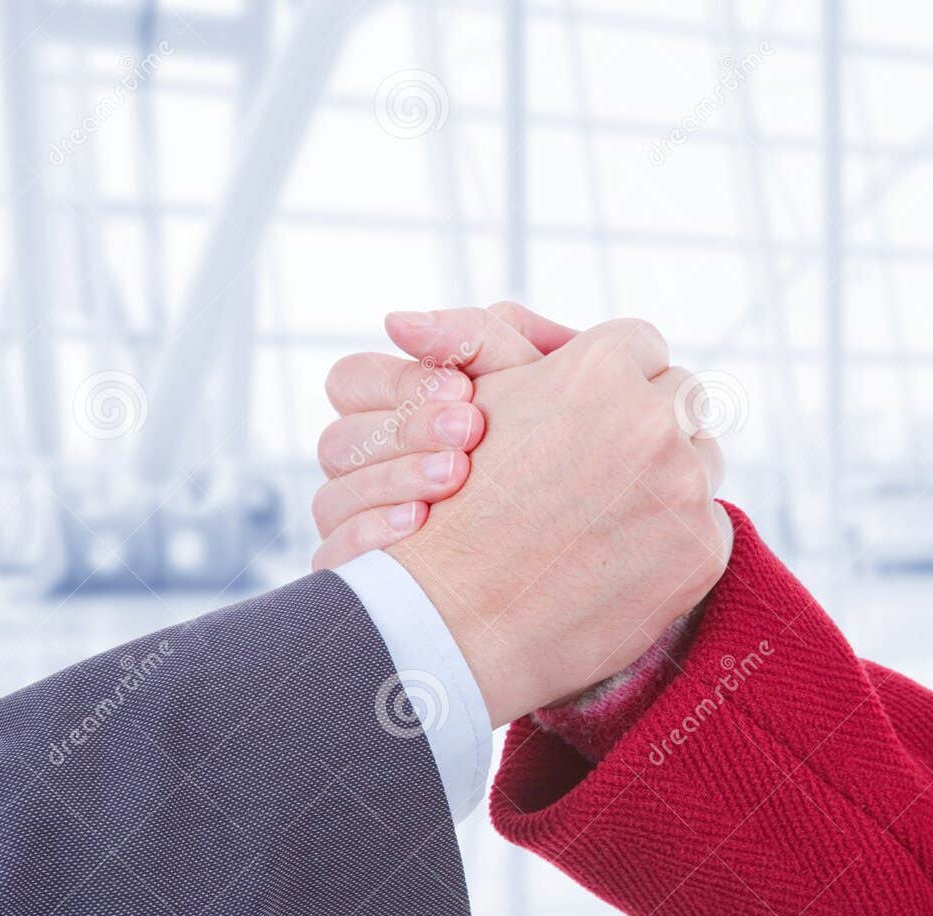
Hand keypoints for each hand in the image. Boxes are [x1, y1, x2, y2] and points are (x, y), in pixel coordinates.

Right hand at [310, 302, 572, 569]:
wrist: (599, 512)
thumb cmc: (556, 432)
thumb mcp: (528, 373)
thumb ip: (473, 336)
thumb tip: (398, 323)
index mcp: (388, 409)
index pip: (351, 382)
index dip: (398, 383)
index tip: (462, 391)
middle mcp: (363, 465)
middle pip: (339, 441)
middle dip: (405, 434)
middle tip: (470, 433)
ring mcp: (358, 521)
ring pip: (333, 498)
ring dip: (391, 481)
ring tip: (456, 477)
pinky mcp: (365, 575)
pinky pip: (334, 558)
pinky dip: (368, 536)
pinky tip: (417, 526)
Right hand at [371, 307, 729, 726]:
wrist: (451, 625)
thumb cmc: (448, 509)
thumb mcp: (472, 404)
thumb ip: (517, 350)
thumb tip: (538, 323)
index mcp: (598, 368)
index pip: (642, 345)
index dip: (617, 379)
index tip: (597, 410)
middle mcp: (652, 418)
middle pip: (683, 397)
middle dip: (653, 422)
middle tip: (607, 464)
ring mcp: (684, 486)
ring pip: (702, 459)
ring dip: (671, 479)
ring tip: (610, 514)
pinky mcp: (703, 548)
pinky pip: (707, 524)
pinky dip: (675, 539)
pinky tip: (622, 558)